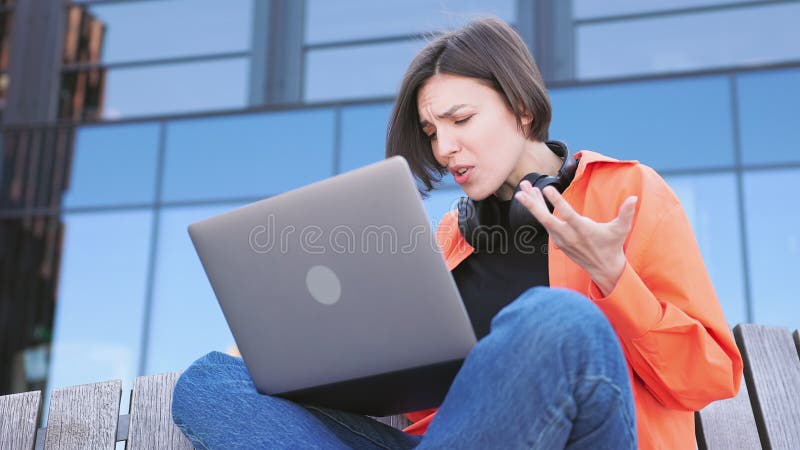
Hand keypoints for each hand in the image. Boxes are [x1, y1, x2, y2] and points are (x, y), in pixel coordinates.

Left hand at [514, 182, 637, 295]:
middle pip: (546, 219)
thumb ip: (626, 213)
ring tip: (524, 187)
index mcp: (583, 230)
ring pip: (543, 220)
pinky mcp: (558, 240)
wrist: (603, 268)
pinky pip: (545, 223)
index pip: (567, 215)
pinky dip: (538, 210)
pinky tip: (533, 197)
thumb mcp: (621, 230)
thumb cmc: (612, 246)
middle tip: (521, 192)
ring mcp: (561, 238)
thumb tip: (634, 198)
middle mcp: (568, 235)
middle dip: (532, 205)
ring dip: (533, 204)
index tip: (547, 188)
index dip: (557, 202)